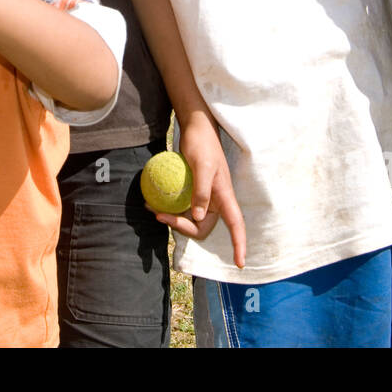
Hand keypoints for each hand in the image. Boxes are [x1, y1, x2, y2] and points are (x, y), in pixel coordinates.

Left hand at [150, 109, 246, 267]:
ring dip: (172, 218)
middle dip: (182, 227)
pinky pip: (182, 207)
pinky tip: (152, 201)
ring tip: (151, 207)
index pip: (236, 225)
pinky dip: (169, 208)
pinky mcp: (192, 191)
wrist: (195, 128)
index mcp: (224, 196)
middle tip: (160, 215)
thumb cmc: (202, 144)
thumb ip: (201, 191)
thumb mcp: (201, 165)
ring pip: (190, 219)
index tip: (240, 263)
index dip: (239, 245)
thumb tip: (199, 216)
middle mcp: (216, 200)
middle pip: (203, 227)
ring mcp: (204, 196)